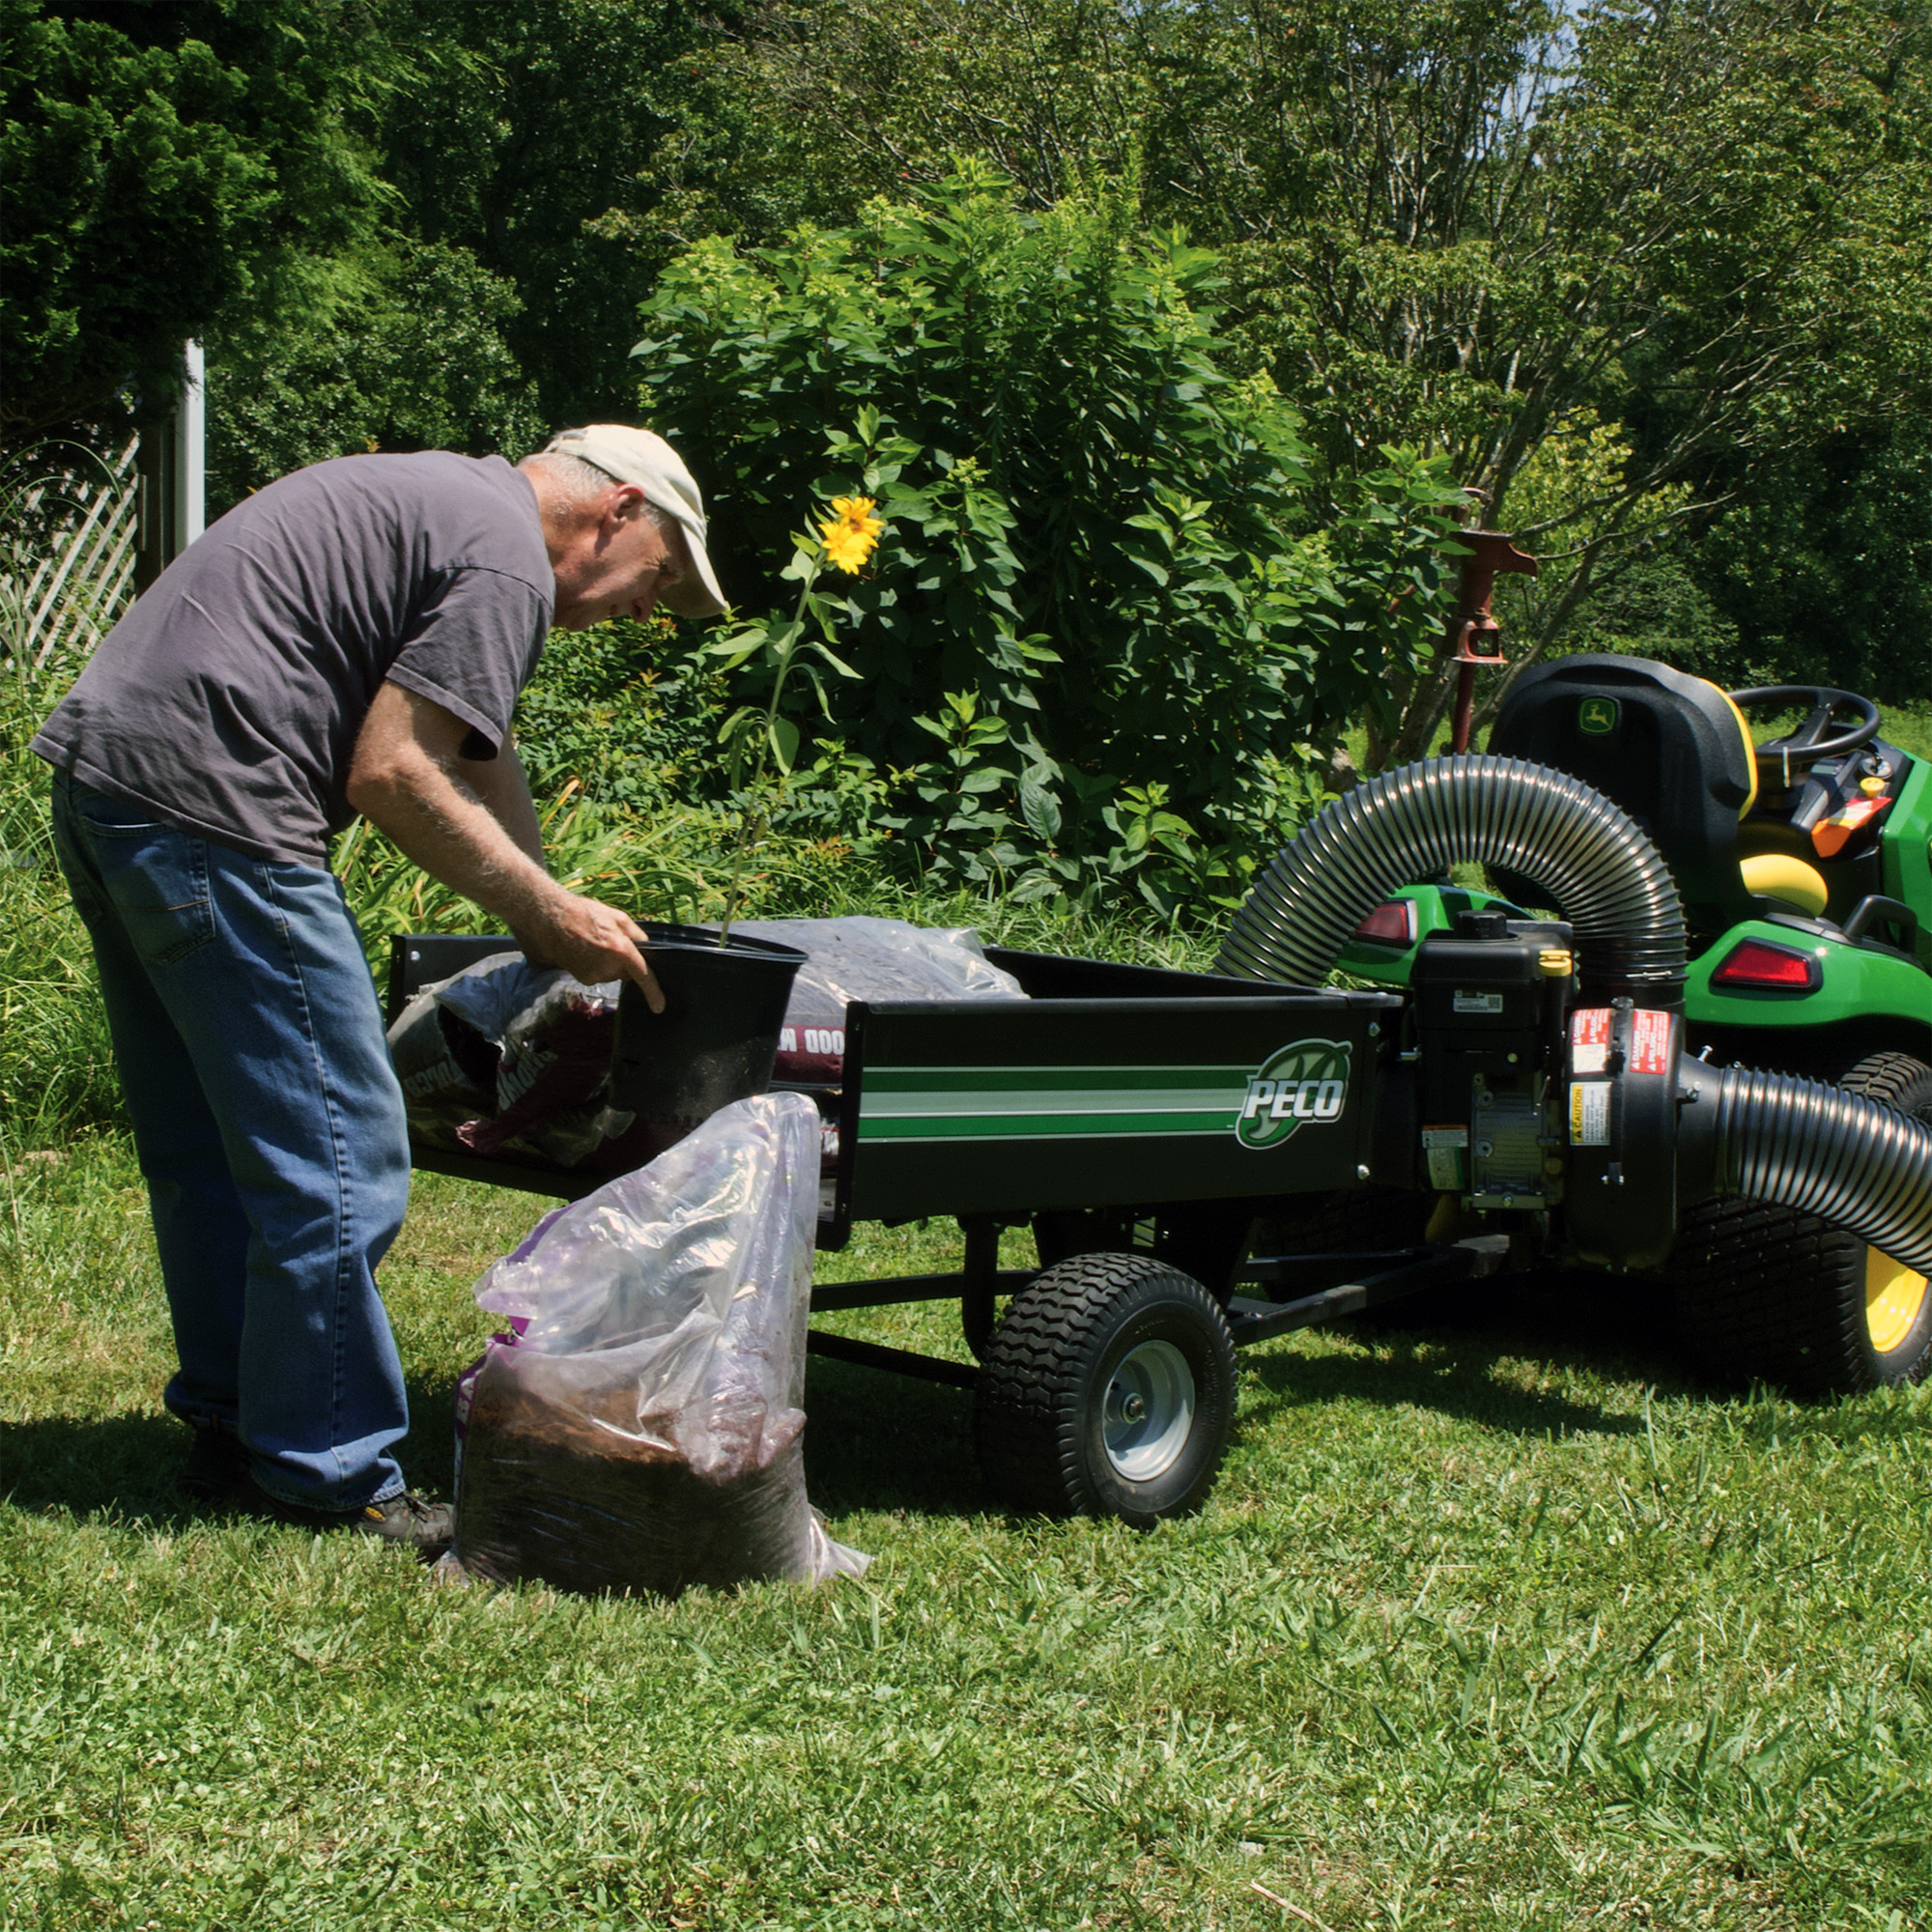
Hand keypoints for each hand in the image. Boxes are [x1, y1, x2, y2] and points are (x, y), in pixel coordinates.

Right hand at [517, 890, 664, 1011]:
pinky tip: (587, 951)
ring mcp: (595, 975)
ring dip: (610, 962)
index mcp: (621, 950)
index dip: (654, 993)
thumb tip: (647, 951)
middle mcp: (609, 967)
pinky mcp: (584, 979)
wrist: (552, 919)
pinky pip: (600, 975)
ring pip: (613, 973)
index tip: (659, 1007)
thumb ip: (638, 935)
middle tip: (611, 942)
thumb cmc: (586, 914)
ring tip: (595, 944)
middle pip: (627, 972)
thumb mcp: (619, 918)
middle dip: (625, 961)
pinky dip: (597, 965)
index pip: (643, 976)